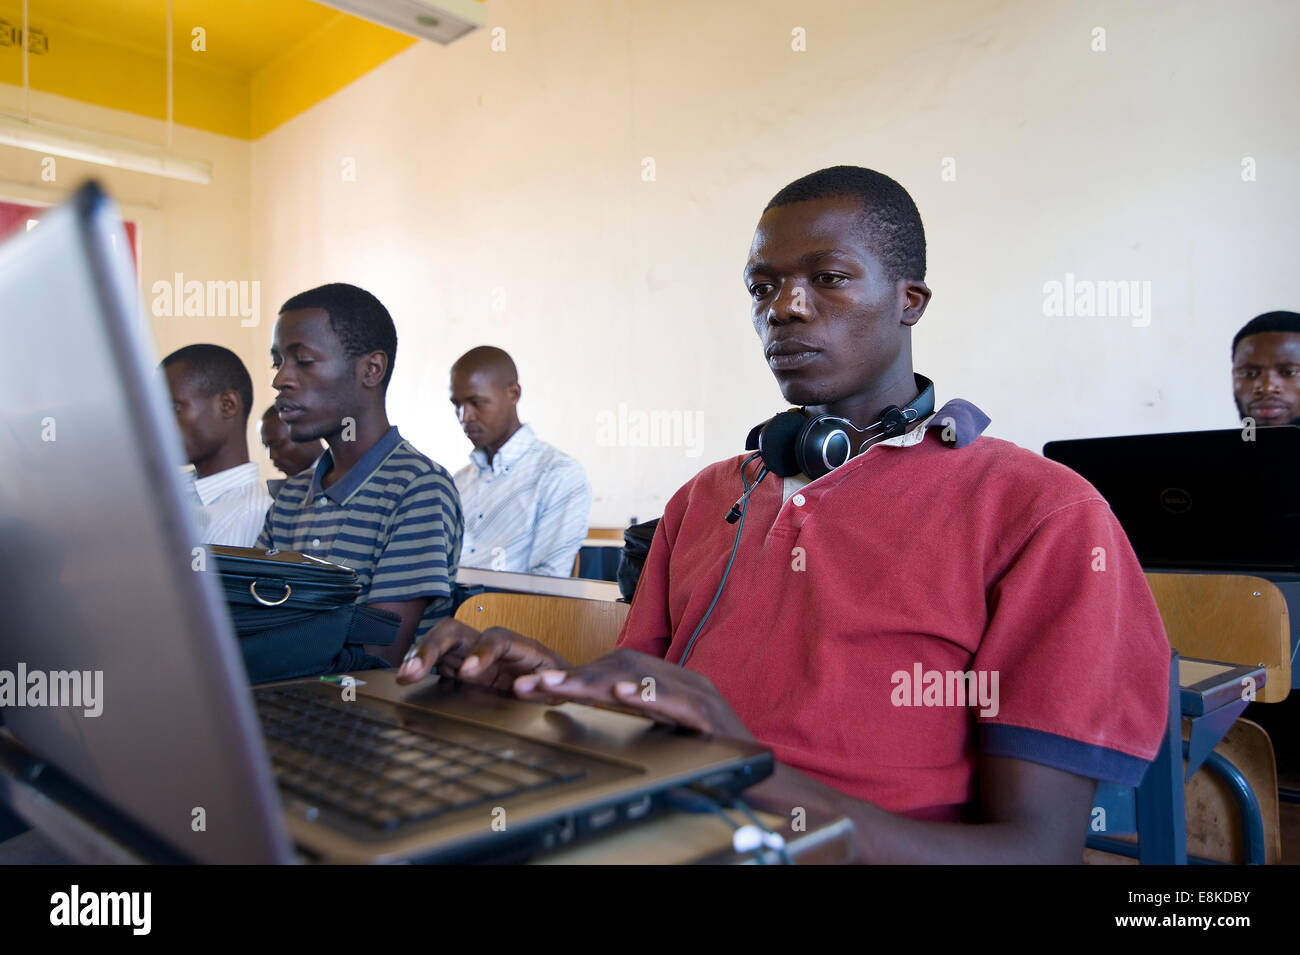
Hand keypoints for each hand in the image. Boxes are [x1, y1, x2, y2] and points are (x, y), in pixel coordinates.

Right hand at [395, 616, 567, 691]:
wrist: (552, 686)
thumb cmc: (557, 682)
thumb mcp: (562, 685)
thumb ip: (546, 684)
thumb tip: (523, 686)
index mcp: (518, 646)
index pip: (496, 639)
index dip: (480, 653)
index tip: (467, 673)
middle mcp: (490, 645)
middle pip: (456, 631)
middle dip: (433, 646)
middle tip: (414, 670)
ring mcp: (471, 654)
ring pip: (440, 643)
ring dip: (419, 655)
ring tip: (404, 675)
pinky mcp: (459, 669)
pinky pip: (435, 662)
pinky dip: (419, 667)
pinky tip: (406, 678)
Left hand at [510, 648, 755, 739]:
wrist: (760, 776)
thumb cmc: (711, 756)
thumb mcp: (664, 733)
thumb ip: (633, 717)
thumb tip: (587, 711)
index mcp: (668, 682)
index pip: (614, 666)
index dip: (573, 673)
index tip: (535, 688)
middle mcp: (681, 680)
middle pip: (620, 664)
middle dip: (572, 675)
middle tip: (533, 688)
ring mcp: (696, 693)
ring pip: (640, 675)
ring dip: (595, 680)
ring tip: (561, 686)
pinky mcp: (708, 714)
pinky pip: (674, 699)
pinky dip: (646, 693)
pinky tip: (620, 692)